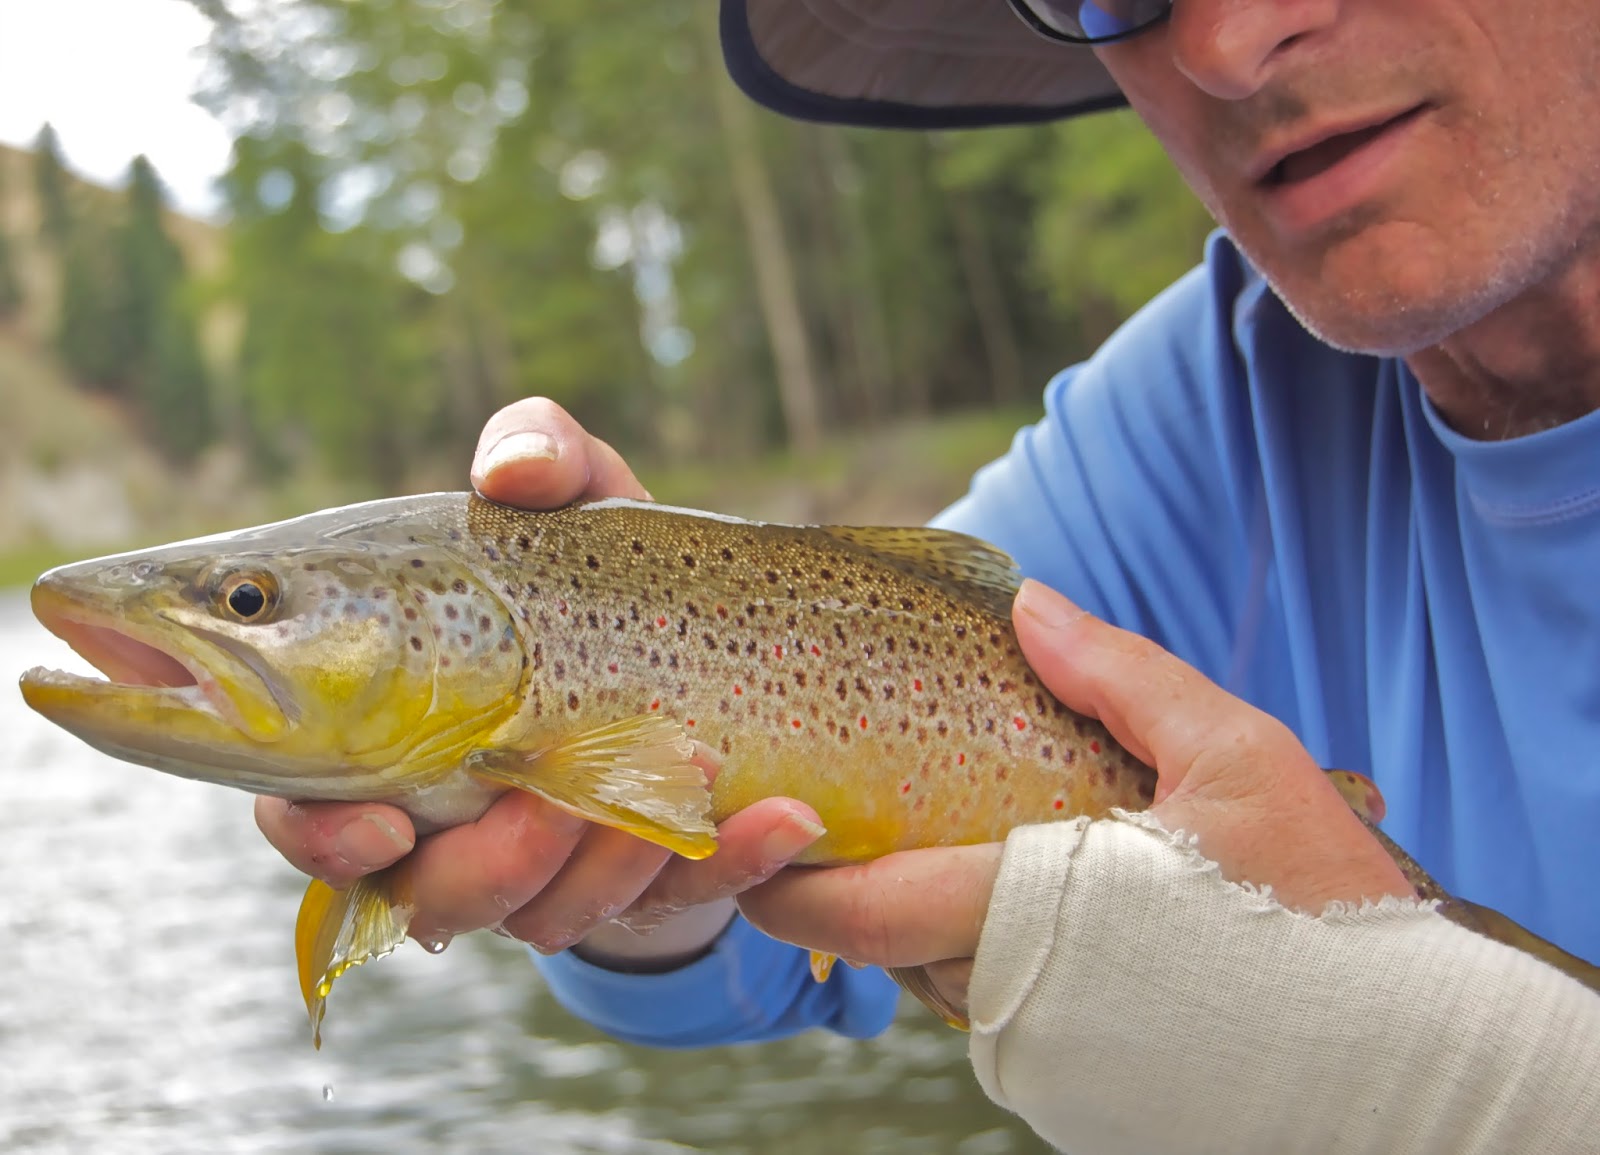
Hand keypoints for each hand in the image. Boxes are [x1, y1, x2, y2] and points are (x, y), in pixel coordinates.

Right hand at [255, 398, 825, 966]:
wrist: (706, 649)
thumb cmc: (603, 569)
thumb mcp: (580, 503)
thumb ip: (542, 457)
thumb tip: (514, 468)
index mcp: (394, 737)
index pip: (310, 814)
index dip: (322, 837)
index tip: (379, 824)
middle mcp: (454, 823)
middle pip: (430, 894)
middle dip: (488, 864)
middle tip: (550, 804)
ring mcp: (550, 868)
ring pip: (547, 917)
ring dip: (608, 864)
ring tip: (683, 769)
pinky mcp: (644, 889)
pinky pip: (674, 905)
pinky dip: (727, 863)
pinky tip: (785, 816)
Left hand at [737, 579, 1412, 1018]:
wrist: (1409, 1067)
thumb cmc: (1325, 909)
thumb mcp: (1232, 759)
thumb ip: (1118, 679)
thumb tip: (1029, 610)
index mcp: (1032, 920)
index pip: (860, 916)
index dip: (789, 884)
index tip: (757, 839)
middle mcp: (1019, 1007)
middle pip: (895, 945)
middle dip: (868, 885)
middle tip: (857, 814)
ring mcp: (1050, 1065)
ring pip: (949, 983)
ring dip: (939, 919)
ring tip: (958, 844)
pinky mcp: (1083, 1096)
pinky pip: (1006, 1018)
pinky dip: (999, 961)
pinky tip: (1051, 912)